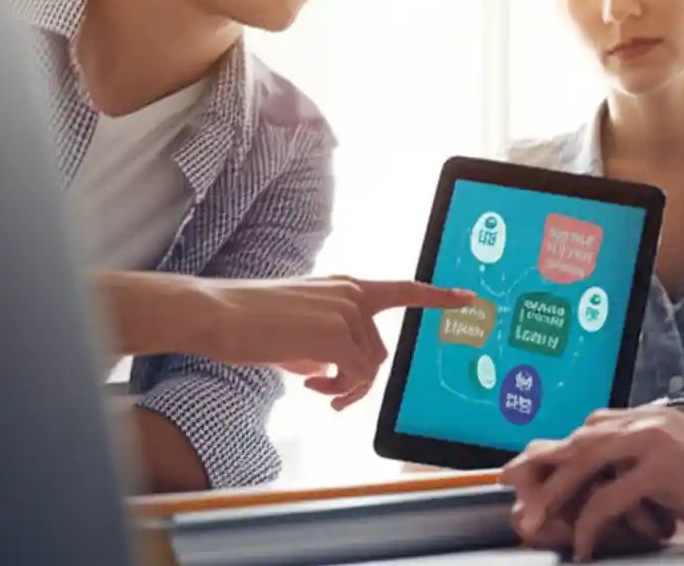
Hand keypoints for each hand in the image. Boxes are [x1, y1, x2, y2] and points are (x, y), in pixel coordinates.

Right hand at [191, 276, 474, 408]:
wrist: (217, 313)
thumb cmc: (247, 322)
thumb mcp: (296, 330)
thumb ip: (322, 343)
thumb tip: (330, 371)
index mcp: (346, 287)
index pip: (401, 289)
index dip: (436, 296)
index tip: (466, 297)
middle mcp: (352, 294)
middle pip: (380, 350)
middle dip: (360, 380)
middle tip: (329, 396)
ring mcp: (346, 312)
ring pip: (370, 366)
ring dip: (347, 388)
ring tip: (317, 391)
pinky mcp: (335, 334)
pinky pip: (355, 375)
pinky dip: (338, 390)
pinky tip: (312, 388)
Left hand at [501, 406, 683, 560]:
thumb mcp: (678, 471)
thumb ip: (643, 466)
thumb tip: (606, 482)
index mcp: (655, 418)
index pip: (593, 425)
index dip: (561, 447)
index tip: (532, 466)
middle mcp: (652, 421)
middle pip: (580, 438)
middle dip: (542, 463)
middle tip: (510, 483)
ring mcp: (657, 442)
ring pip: (585, 462)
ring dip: (553, 494)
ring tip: (532, 521)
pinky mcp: (663, 470)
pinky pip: (608, 499)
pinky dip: (588, 526)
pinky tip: (581, 549)